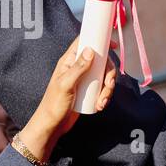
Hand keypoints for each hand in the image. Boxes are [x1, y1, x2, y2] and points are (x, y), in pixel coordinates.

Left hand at [16, 37, 116, 164]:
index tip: (112, 44)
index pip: (84, 42)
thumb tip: (90, 50)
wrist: (53, 125)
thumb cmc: (54, 104)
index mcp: (69, 61)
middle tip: (108, 85)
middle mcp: (78, 68)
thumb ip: (78, 67)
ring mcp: (84, 80)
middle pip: (101, 61)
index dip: (99, 39)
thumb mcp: (66, 84)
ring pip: (104, 76)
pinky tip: (100, 105)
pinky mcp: (89, 91)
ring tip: (102, 101)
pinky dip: (105, 96)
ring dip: (108, 89)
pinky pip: (103, 88)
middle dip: (108, 73)